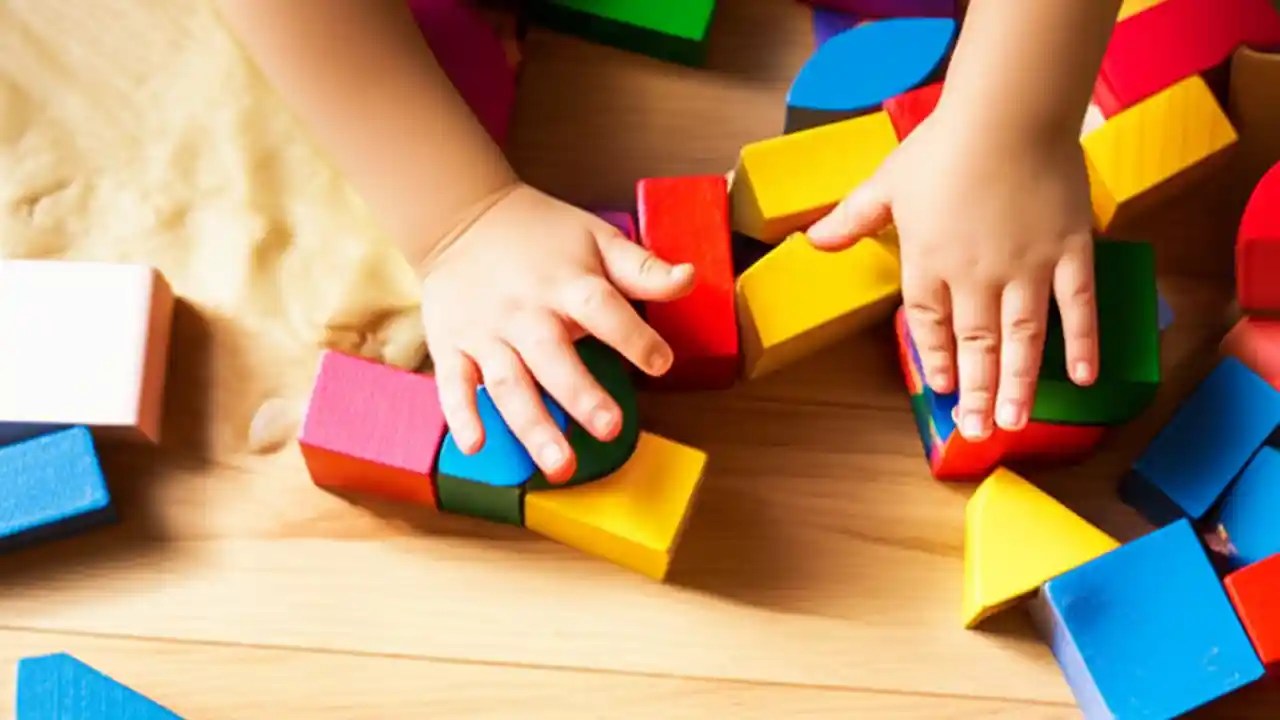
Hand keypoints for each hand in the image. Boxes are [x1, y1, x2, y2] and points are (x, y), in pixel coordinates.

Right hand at [421, 183, 694, 481]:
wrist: (459, 217)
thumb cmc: (540, 235)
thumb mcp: (597, 239)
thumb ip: (643, 268)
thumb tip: (690, 278)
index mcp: (566, 283)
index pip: (603, 310)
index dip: (634, 337)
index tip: (661, 364)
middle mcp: (525, 311)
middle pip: (553, 356)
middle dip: (581, 395)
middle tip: (610, 430)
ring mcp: (485, 332)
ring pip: (508, 383)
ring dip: (533, 426)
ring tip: (559, 466)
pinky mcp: (452, 346)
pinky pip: (454, 384)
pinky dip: (463, 415)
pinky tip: (476, 447)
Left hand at [806, 111, 1098, 439]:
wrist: (1008, 112)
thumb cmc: (944, 144)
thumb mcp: (887, 182)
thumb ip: (852, 219)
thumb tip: (811, 241)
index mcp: (928, 261)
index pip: (928, 323)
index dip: (933, 357)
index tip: (941, 389)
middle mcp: (975, 274)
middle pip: (974, 344)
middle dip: (976, 392)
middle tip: (978, 432)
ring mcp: (1026, 267)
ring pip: (1021, 338)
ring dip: (1019, 384)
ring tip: (1016, 424)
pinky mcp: (1070, 251)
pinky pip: (1077, 306)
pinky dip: (1081, 342)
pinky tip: (1084, 378)